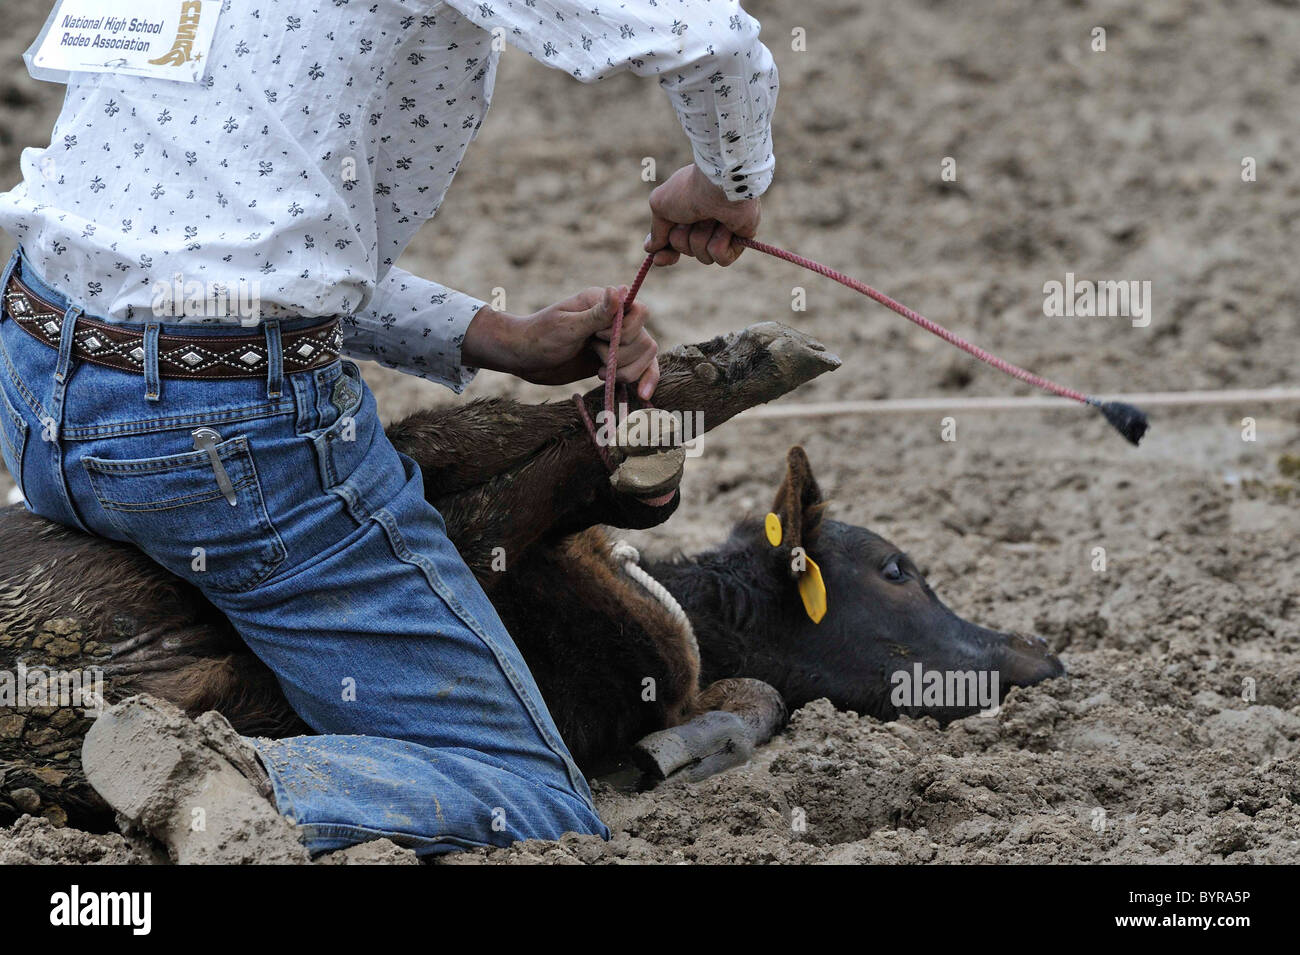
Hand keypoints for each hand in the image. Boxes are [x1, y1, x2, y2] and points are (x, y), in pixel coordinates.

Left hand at [462, 286, 659, 399]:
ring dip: (627, 371)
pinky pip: (641, 369)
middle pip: (644, 339)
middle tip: (594, 356)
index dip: (625, 331)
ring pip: (645, 357)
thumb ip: (597, 313)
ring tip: (599, 374)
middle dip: (621, 355)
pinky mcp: (613, 360)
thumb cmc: (540, 336)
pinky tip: (644, 394)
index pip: (640, 312)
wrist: (524, 358)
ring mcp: (615, 341)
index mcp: (604, 302)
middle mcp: (615, 320)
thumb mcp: (568, 325)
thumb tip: (620, 289)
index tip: (595, 338)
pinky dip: (646, 380)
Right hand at [645, 164, 760, 266]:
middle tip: (691, 218)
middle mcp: (705, 223)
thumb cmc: (689, 192)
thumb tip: (650, 248)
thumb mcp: (660, 206)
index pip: (674, 242)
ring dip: (701, 238)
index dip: (666, 252)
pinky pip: (721, 259)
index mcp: (687, 213)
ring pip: (704, 257)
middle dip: (684, 238)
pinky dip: (719, 244)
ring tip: (711, 218)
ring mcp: (723, 232)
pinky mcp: (739, 241)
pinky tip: (725, 227)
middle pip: (687, 250)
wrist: (720, 186)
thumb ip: (656, 230)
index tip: (659, 259)